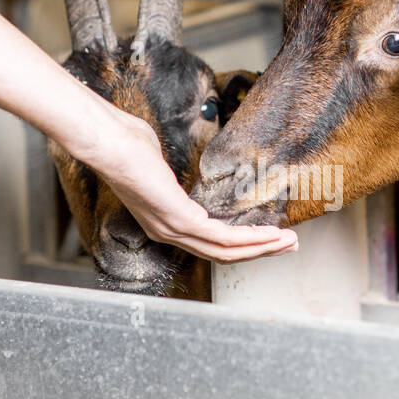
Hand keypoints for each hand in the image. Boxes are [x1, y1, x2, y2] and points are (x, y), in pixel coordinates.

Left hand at [90, 113, 297, 262]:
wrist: (111, 144)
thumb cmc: (129, 146)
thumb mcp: (158, 166)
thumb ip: (173, 179)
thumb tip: (175, 171)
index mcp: (163, 222)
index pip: (208, 243)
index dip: (241, 244)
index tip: (266, 238)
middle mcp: (168, 233)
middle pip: (222, 255)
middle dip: (260, 251)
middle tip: (288, 247)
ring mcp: (173, 229)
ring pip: (226, 251)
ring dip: (261, 248)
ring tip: (287, 243)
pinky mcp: (179, 220)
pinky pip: (221, 237)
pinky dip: (249, 238)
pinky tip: (269, 234)